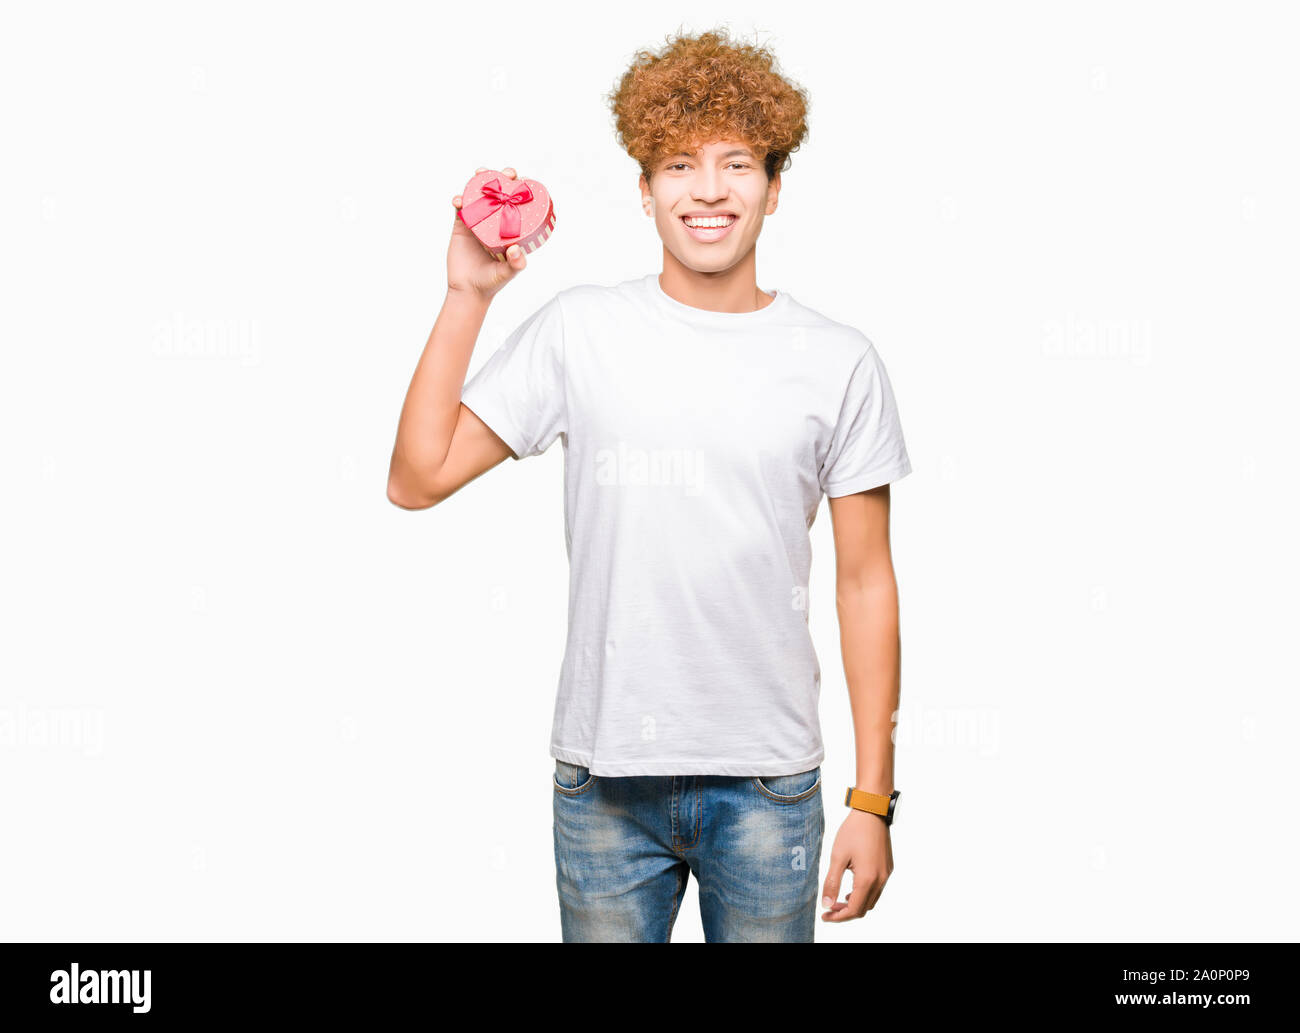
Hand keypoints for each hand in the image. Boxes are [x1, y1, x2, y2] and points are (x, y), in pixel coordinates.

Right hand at [447, 166, 528, 300]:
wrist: (467, 291)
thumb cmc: (492, 283)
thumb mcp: (508, 273)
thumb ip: (516, 264)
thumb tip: (517, 249)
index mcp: (509, 229)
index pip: (517, 205)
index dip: (520, 190)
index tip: (523, 181)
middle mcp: (495, 223)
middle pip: (499, 194)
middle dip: (501, 179)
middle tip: (505, 174)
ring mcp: (478, 222)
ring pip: (479, 196)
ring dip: (478, 182)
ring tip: (480, 174)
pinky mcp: (461, 226)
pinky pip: (461, 208)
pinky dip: (460, 199)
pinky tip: (459, 199)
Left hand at [821, 809, 892, 921]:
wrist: (872, 812)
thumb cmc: (853, 832)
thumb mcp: (837, 857)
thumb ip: (832, 882)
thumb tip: (826, 904)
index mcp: (867, 879)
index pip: (853, 910)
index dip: (838, 917)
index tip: (825, 915)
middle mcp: (880, 880)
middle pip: (864, 909)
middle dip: (846, 912)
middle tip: (829, 907)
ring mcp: (886, 874)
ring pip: (872, 901)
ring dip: (856, 904)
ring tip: (839, 899)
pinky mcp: (887, 868)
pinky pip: (877, 889)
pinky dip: (864, 894)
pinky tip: (853, 888)